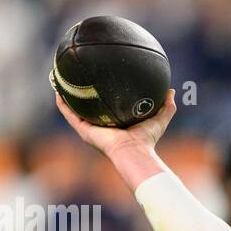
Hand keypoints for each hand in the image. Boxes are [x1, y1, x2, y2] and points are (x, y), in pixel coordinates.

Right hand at [52, 86, 176, 157]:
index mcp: (116, 124)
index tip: (100, 81)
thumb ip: (166, 106)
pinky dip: (63, 104)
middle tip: (77, 77)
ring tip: (61, 80)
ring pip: (74, 110)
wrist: (134, 153)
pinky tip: (58, 91)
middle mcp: (101, 126)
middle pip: (88, 108)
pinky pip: (70, 115)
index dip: (103, 96)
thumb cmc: (147, 140)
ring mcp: (91, 129)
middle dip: (82, 94)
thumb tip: (172, 90)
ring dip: (67, 96)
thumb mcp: (159, 119)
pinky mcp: (84, 131)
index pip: (107, 108)